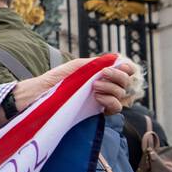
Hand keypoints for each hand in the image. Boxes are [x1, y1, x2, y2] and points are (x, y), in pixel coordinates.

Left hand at [11, 57, 133, 117]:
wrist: (44, 92)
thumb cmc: (58, 78)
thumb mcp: (79, 66)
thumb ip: (98, 63)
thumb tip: (117, 59)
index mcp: (102, 75)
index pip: (125, 72)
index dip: (127, 69)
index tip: (121, 65)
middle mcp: (105, 87)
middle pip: (126, 83)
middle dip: (118, 76)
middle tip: (103, 74)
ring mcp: (102, 100)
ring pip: (122, 94)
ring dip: (112, 88)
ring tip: (95, 86)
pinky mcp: (98, 112)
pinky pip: (115, 108)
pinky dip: (110, 101)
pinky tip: (98, 97)